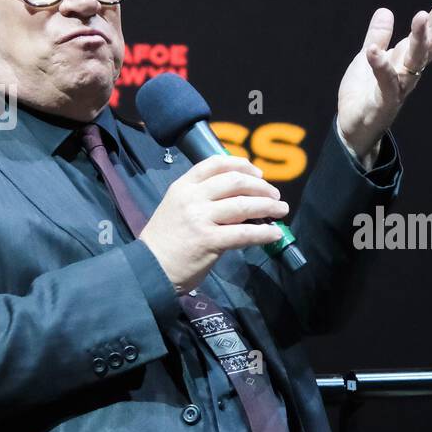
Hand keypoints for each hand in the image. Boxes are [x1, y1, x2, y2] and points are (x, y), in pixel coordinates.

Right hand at [139, 155, 288, 293]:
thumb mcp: (177, 207)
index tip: (258, 173)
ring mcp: (200, 218)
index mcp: (183, 186)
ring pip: (243, 205)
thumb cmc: (166, 240)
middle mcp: (192, 197)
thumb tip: (240, 197)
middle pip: (235, 181)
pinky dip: (264, 233)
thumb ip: (202, 198)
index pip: (215, 164)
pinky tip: (274, 234)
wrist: (150, 268)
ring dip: (268, 206)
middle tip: (274, 195)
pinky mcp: (209, 240)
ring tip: (281, 209)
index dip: (242, 165)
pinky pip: (244, 233)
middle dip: (261, 186)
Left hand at [335, 0, 431, 161]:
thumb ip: (378, 37)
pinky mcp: (383, 104)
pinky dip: (380, 66)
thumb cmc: (363, 94)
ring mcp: (398, 89)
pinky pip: (385, 84)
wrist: (353, 130)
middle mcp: (408, 74)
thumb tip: (386, 11)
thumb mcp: (368, 58)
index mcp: (406, 60)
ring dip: (418, 39)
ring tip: (421, 15)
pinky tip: (374, 50)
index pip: (429, 35)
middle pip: (430, 46)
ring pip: (413, 63)